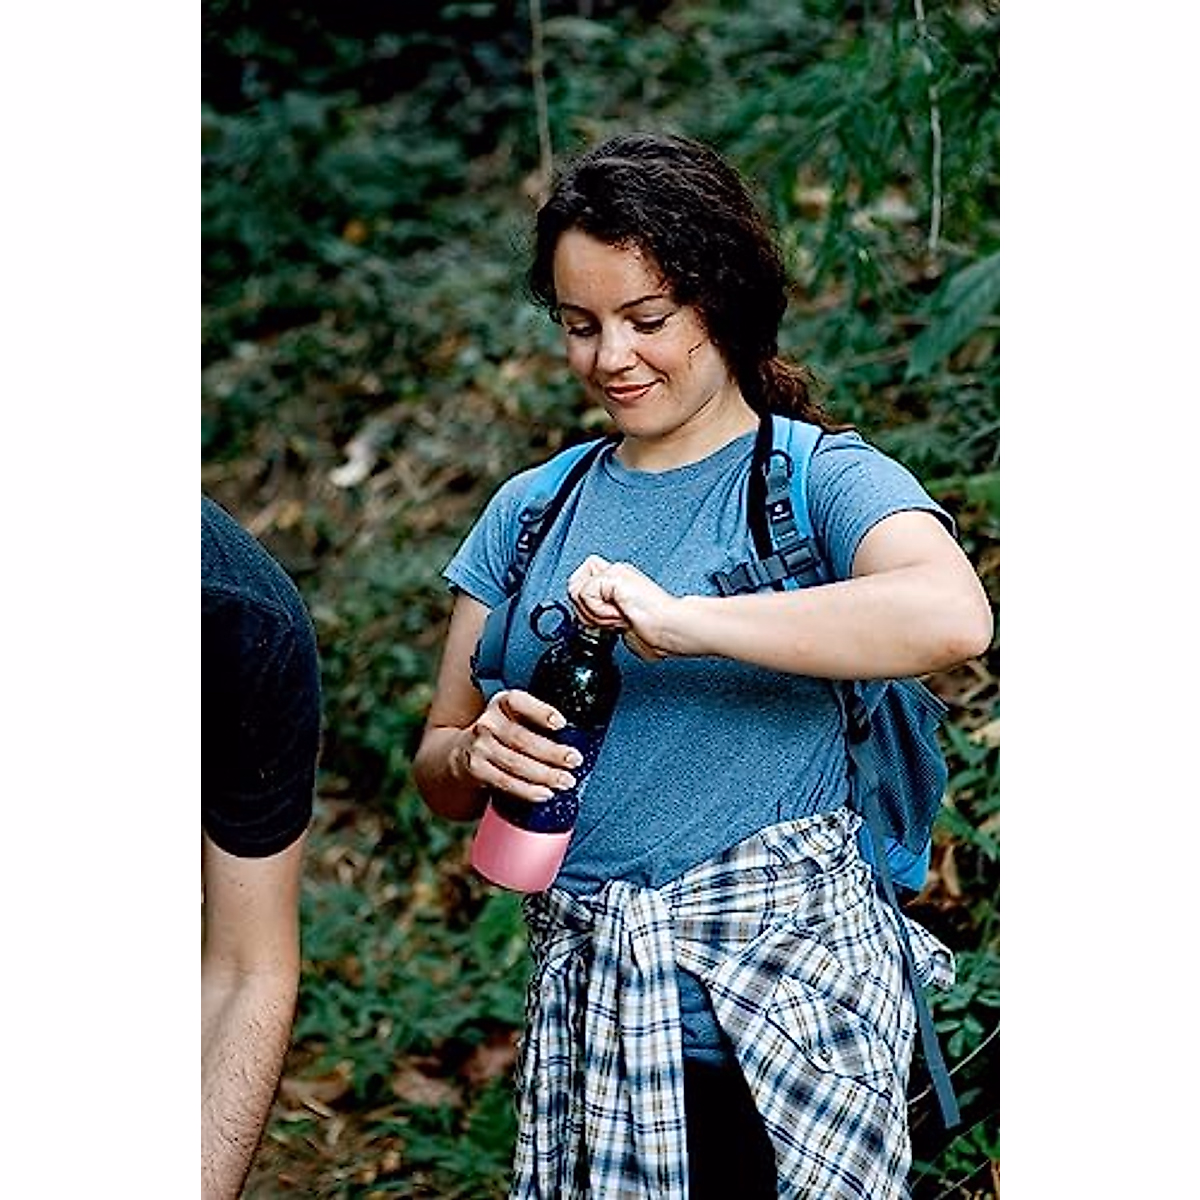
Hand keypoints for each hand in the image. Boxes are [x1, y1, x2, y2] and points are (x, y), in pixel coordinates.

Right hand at [458, 688, 581, 802]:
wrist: (462, 753)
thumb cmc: (500, 734)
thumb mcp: (514, 717)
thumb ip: (537, 722)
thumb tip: (576, 736)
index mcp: (501, 703)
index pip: (519, 702)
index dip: (540, 712)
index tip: (561, 724)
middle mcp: (487, 722)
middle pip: (522, 738)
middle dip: (552, 752)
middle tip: (574, 761)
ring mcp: (479, 747)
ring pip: (516, 763)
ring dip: (545, 775)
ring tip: (565, 781)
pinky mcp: (476, 769)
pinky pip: (506, 782)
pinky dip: (528, 790)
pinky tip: (545, 793)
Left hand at [567, 555, 678, 661]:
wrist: (671, 629)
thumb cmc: (658, 632)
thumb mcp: (622, 626)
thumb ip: (603, 617)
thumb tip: (586, 624)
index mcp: (619, 584)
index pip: (581, 585)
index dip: (585, 607)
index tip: (606, 623)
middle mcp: (615, 573)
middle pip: (573, 585)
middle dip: (585, 611)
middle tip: (610, 620)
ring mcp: (614, 571)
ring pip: (576, 590)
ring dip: (594, 614)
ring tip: (617, 618)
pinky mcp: (613, 574)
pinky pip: (586, 595)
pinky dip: (599, 612)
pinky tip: (619, 615)